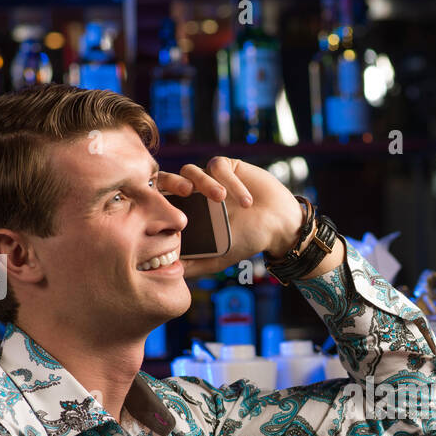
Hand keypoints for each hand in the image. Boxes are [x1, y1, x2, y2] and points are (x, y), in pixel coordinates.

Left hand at [158, 157, 301, 278]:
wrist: (279, 225)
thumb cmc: (249, 240)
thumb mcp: (218, 258)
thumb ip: (194, 264)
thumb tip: (167, 269)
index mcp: (187, 213)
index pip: (161, 202)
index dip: (156, 200)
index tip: (167, 211)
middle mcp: (194, 194)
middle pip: (169, 179)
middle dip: (173, 182)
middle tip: (186, 192)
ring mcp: (209, 178)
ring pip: (192, 171)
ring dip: (205, 182)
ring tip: (222, 199)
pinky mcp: (226, 167)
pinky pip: (218, 167)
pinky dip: (230, 182)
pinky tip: (246, 200)